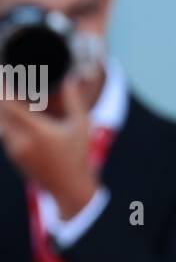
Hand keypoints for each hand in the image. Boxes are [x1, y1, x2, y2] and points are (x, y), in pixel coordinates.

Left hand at [0, 75, 99, 217]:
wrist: (69, 189)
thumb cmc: (78, 157)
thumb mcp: (82, 127)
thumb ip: (75, 101)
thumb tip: (70, 80)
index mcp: (37, 131)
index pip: (9, 103)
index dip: (4, 86)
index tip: (5, 72)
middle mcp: (21, 141)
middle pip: (0, 111)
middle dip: (2, 94)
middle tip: (7, 79)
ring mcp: (15, 150)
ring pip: (0, 122)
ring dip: (4, 109)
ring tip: (12, 95)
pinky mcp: (13, 156)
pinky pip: (4, 133)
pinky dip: (6, 121)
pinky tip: (16, 113)